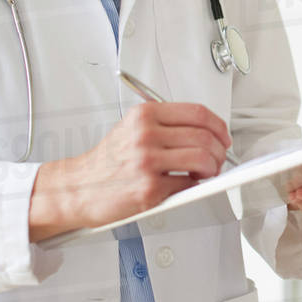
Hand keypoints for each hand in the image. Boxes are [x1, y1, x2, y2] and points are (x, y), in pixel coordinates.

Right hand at [29, 102, 230, 242]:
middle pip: (204, 136)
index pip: (197, 113)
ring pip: (202, 159)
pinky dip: (193, 186)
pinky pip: (187, 184)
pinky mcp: (148, 188)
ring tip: (206, 173)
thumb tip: (207, 134)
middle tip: (218, 160)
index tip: (223, 136)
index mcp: (145, 115)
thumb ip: (166, 126)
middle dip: (219, 151)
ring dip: (212, 169)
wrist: (78, 187)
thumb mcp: (134, 129)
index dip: (219, 126)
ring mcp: (147, 161)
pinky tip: (186, 185)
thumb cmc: (108, 161)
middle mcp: (145, 134)